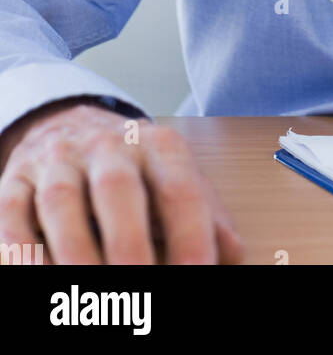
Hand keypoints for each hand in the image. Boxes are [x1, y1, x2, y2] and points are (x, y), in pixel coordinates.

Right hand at [0, 99, 243, 264]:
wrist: (67, 122)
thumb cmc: (132, 166)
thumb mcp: (174, 177)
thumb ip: (206, 215)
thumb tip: (234, 255)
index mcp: (157, 145)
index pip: (179, 187)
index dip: (191, 233)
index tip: (198, 273)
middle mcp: (107, 146)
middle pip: (117, 188)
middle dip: (127, 240)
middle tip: (138, 282)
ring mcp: (59, 160)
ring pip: (62, 199)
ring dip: (74, 249)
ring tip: (86, 288)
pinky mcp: (17, 179)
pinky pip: (14, 212)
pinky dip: (24, 247)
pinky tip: (36, 273)